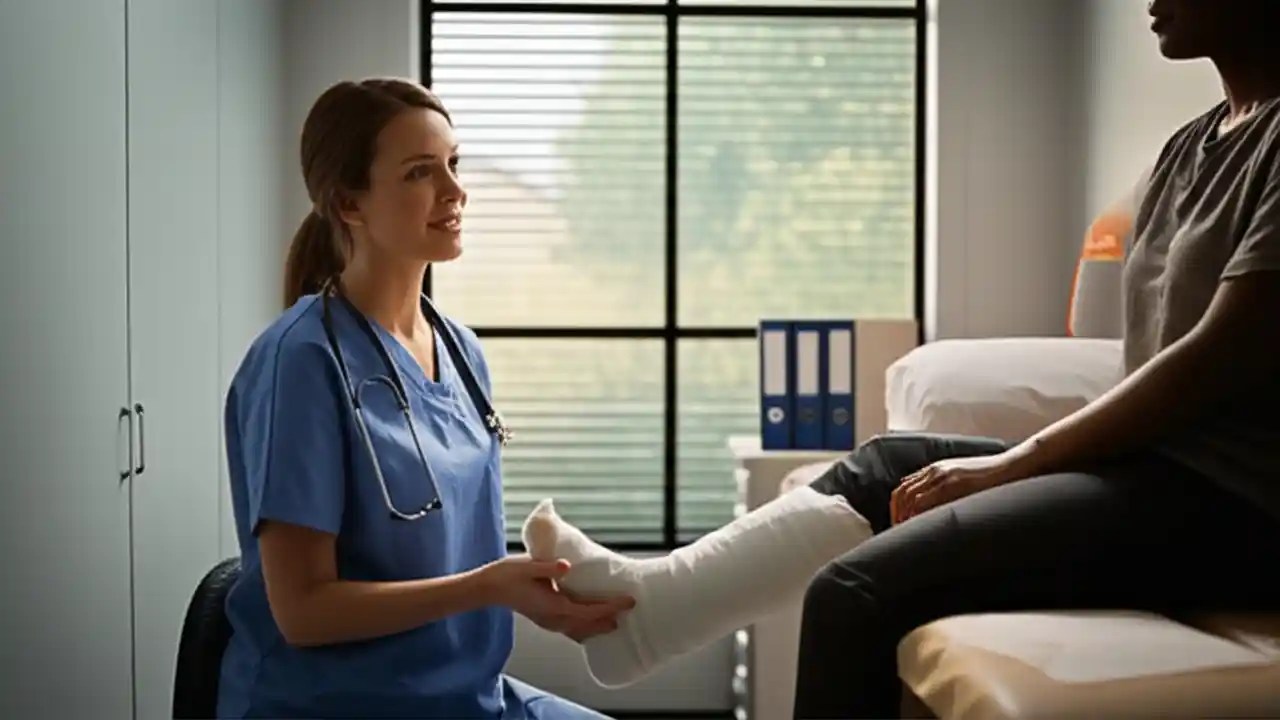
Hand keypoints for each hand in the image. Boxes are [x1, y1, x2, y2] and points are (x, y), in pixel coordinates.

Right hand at [478, 554, 634, 642]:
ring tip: (615, 621)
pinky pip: (570, 628)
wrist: (488, 588)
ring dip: (596, 626)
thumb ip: (547, 566)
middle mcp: (553, 618)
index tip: (628, 601)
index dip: (610, 607)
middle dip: (608, 620)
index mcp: (553, 606)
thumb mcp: (527, 566)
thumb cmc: (507, 575)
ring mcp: (548, 621)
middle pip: (587, 625)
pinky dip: (584, 627)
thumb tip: (566, 566)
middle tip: (629, 611)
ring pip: (579, 629)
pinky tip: (589, 623)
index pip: (588, 611)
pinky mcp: (545, 618)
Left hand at [890, 450, 1030, 523]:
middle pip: (901, 493)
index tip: (897, 524)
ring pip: (909, 497)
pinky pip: (925, 499)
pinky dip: (916, 515)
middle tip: (897, 532)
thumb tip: (933, 511)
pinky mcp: (953, 483)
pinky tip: (917, 527)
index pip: (904, 488)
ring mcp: (942, 476)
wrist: (1013, 466)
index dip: (897, 508)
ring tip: (905, 533)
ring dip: (903, 517)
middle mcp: (935, 471)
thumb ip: (946, 489)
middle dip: (895, 514)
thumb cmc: (993, 477)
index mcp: (936, 470)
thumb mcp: (963, 479)